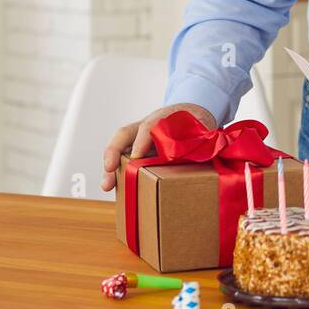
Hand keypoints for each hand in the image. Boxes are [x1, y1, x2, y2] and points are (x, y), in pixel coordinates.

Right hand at [99, 103, 216, 191]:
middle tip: (109, 168)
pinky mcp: (139, 155)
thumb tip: (193, 156)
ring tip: (106, 185)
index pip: (149, 126)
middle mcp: (145, 128)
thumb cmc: (195, 123)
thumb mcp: (201, 126)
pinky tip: (118, 190)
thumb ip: (197, 139)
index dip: (142, 140)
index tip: (136, 156)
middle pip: (125, 136)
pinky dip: (119, 176)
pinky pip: (125, 163)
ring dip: (110, 168)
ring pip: (120, 150)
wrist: (192, 117)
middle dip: (114, 152)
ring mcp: (139, 140)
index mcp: (162, 118)